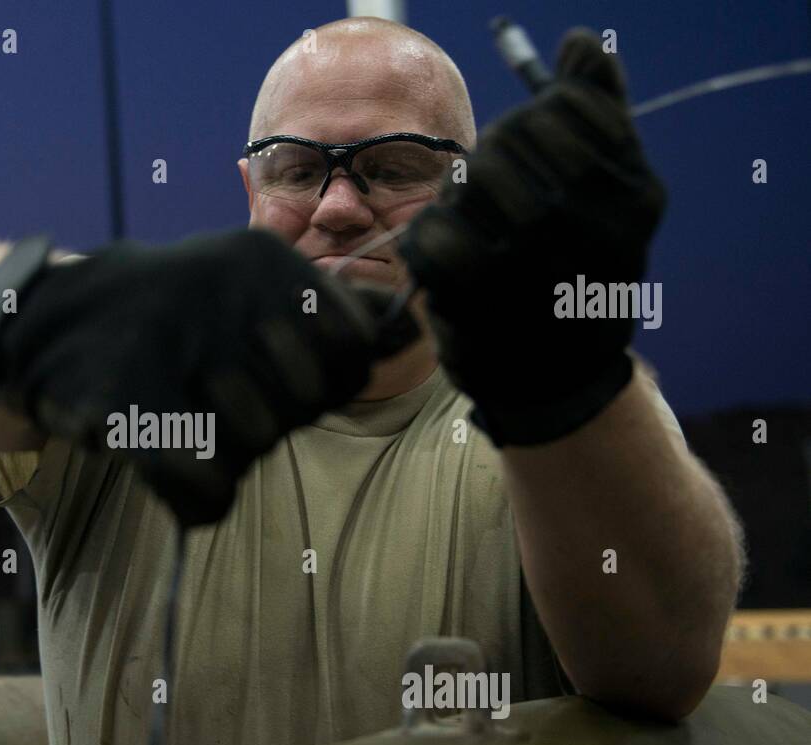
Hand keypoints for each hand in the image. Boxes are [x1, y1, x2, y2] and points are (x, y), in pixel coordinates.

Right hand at [0, 228, 410, 525]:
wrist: (48, 324)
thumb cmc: (171, 318)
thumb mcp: (249, 291)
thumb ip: (331, 312)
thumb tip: (410, 329)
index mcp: (264, 260)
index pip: (354, 354)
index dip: (322, 384)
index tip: (277, 376)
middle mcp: (224, 290)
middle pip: (301, 407)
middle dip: (267, 419)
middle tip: (216, 396)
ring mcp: (172, 342)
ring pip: (253, 447)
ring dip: (223, 454)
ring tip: (183, 418)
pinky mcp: (125, 400)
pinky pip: (205, 484)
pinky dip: (194, 493)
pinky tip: (168, 463)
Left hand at [398, 28, 666, 445]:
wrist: (558, 380)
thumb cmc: (576, 273)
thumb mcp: (607, 198)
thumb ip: (596, 116)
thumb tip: (580, 44)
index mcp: (631, 196)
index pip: (562, 108)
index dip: (533, 120)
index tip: (534, 154)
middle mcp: (590, 228)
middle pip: (510, 137)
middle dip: (491, 156)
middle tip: (493, 195)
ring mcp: (533, 266)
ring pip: (470, 178)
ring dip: (460, 197)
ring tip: (474, 227)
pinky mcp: (477, 300)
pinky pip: (436, 232)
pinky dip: (432, 239)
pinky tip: (448, 258)